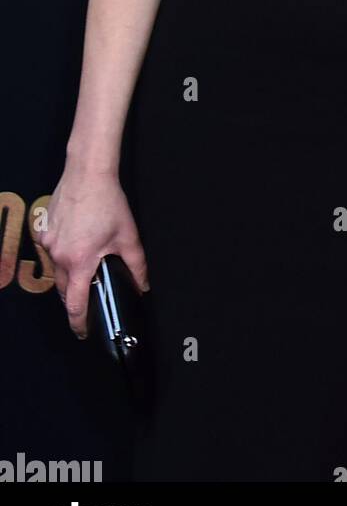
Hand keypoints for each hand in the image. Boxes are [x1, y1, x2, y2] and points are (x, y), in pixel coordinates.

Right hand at [38, 167, 148, 338]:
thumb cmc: (108, 202)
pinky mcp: (44, 231)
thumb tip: (143, 284)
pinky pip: (52, 251)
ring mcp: (49, 243)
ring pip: (56, 269)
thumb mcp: (128, 235)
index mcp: (80, 261)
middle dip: (75, 296)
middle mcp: (59, 255)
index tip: (83, 331)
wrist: (87, 173)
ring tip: (87, 260)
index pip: (75, 303)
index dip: (79, 321)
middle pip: (63, 289)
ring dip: (69, 272)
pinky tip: (78, 240)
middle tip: (90, 294)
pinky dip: (63, 252)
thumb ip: (136, 264)